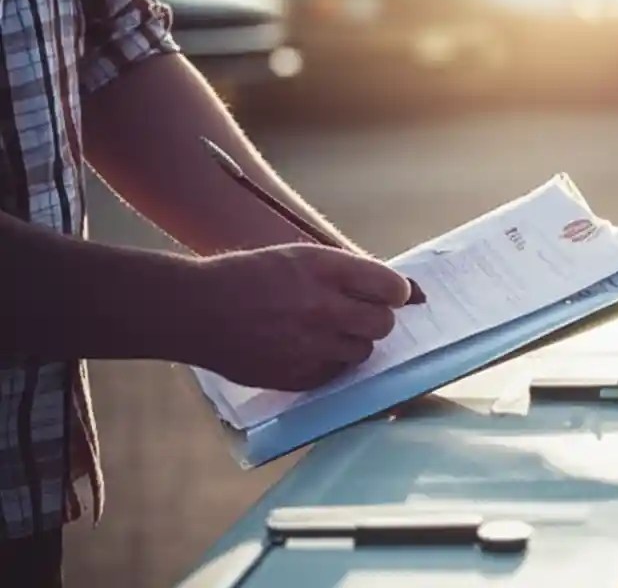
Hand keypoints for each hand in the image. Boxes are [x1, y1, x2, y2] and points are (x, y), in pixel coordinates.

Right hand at [182, 244, 410, 391]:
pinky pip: (337, 373)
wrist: (196, 310)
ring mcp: (310, 346)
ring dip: (354, 341)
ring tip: (327, 331)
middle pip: (383, 323)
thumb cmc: (249, 277)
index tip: (391, 294)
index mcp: (323, 269)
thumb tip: (406, 291)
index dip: (396, 291)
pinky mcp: (297, 376)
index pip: (390, 286)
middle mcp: (321, 307)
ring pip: (364, 351)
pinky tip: (309, 349)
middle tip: (358, 314)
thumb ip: (350, 272)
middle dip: (376, 318)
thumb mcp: (299, 257)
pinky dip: (331, 362)